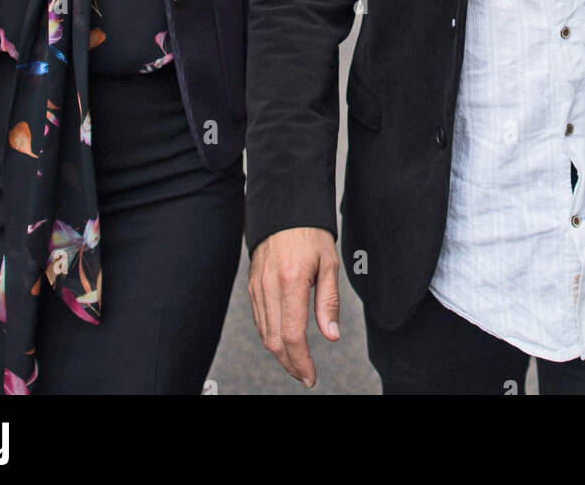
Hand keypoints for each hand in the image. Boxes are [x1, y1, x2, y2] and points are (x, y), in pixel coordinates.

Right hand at [248, 227, 339, 387]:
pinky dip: (270, 336)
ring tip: (297, 362)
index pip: (292, 334)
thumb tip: (331, 335)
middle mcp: (269, 285)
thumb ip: (329, 302)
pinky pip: (259, 319)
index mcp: (291, 280)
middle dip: (289, 364)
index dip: (301, 361)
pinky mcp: (252, 285)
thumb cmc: (310, 232)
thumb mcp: (329, 263)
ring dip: (279, 353)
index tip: (310, 376)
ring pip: (263, 333)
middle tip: (305, 374)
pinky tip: (283, 340)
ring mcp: (257, 286)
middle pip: (274, 340)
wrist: (284, 208)